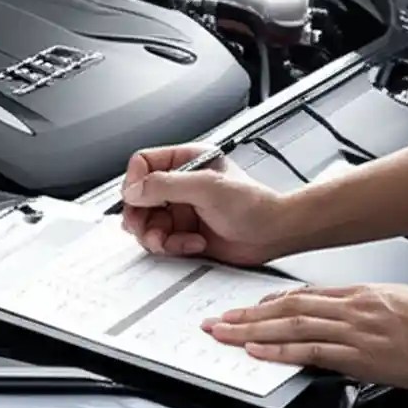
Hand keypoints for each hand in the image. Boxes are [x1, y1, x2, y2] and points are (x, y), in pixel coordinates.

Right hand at [120, 144, 289, 265]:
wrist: (274, 235)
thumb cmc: (255, 206)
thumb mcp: (207, 187)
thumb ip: (166, 185)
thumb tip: (134, 189)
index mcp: (186, 161)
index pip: (143, 164)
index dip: (135, 182)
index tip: (136, 198)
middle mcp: (180, 185)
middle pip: (138, 197)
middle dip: (140, 216)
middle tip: (144, 227)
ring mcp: (181, 210)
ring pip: (145, 222)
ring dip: (155, 236)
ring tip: (170, 240)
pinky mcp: (184, 233)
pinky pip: (161, 241)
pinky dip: (172, 246)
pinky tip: (193, 243)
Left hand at [203, 283, 407, 389]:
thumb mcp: (393, 305)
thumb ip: (361, 311)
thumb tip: (339, 324)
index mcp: (356, 294)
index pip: (300, 295)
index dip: (266, 303)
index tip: (244, 308)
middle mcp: (349, 307)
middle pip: (284, 308)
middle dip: (245, 315)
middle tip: (216, 320)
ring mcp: (353, 329)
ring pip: (290, 326)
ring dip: (251, 332)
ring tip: (223, 334)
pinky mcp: (362, 353)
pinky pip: (312, 350)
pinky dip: (281, 350)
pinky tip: (259, 351)